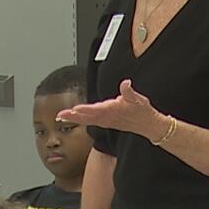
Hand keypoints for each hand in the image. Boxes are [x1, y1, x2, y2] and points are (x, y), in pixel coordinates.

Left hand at [55, 80, 170, 139]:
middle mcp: (107, 117)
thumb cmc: (142, 111)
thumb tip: (126, 83)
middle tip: (60, 115)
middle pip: (87, 117)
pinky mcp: (107, 122)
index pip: (96, 110)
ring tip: (62, 116)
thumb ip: (129, 91)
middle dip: (73, 116)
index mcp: (113, 110)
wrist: (148, 125)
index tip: (75, 109)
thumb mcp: (138, 99)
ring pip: (87, 120)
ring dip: (74, 118)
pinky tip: (74, 117)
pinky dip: (81, 119)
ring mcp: (106, 121)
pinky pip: (90, 121)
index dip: (85, 110)